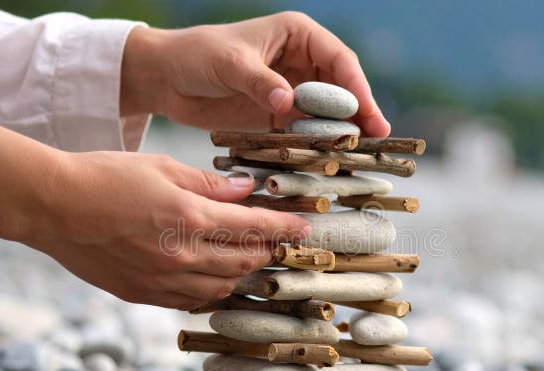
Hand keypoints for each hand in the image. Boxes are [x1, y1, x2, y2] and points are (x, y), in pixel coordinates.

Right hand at [0, 127, 309, 309]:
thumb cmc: (105, 177)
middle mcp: (181, 257)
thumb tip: (247, 190)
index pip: (254, 229)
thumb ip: (210, 185)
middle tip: (280, 242)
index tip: (305, 227)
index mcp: (190, 219)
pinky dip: (213, 289)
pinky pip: (192, 300)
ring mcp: (162, 281)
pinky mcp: (144, 295)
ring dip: (244, 273)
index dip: (285, 228)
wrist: (52, 207)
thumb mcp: (162, 167)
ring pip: (222, 287)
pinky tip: (215, 276)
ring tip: (252, 258)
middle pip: (245, 262)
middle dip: (269, 252)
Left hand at [120, 12, 390, 136]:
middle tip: (376, 140)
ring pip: (327, 113)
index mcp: (298, 35)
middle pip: (341, 89)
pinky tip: (327, 162)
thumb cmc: (197, 55)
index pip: (339, 60)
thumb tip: (289, 102)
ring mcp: (292, 90)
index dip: (357, 87)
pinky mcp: (279, 116)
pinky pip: (305, 131)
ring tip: (359, 157)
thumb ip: (260, 82)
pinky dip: (316, 146)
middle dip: (359, 114)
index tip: (368, 114)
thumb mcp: (229, 63)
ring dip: (341, 133)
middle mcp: (302, 62)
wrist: (167, 78)